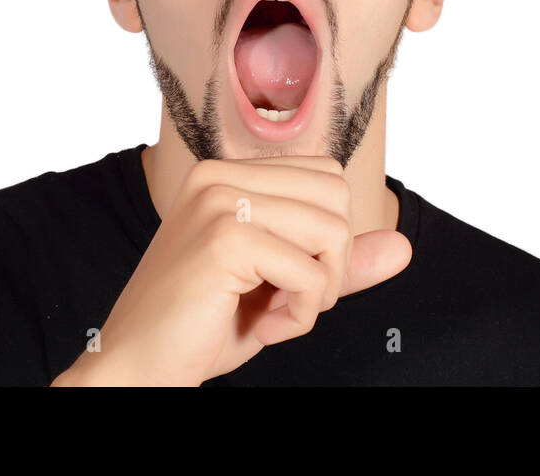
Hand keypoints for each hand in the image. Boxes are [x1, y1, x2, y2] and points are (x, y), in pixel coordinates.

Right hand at [51, 154, 411, 385]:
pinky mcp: (225, 237)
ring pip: (332, 232)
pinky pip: (310, 273)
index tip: (285, 276)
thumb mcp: (280, 284)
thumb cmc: (201, 326)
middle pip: (338, 196)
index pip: (327, 177)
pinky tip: (262, 327)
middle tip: (287, 299)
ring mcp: (220, 201)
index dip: (327, 236)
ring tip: (275, 313)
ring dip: (319, 290)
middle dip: (331, 260)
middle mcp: (219, 174)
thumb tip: (403, 246)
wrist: (136, 366)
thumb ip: (337, 260)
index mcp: (226, 172)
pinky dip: (300, 314)